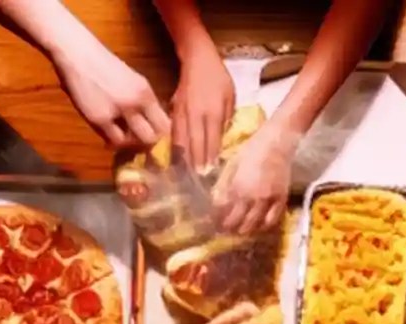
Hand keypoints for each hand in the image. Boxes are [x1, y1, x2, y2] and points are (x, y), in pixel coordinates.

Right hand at [51, 41, 170, 147]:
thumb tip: (152, 121)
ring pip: (131, 141)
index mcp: (146, 92)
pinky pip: (111, 139)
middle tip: (143, 144)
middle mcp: (135, 103)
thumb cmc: (104, 64)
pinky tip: (110, 134)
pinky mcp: (98, 119)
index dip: (164, 136)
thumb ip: (143, 100)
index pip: (164, 124)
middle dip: (148, 144)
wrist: (80, 54)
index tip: (160, 140)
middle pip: (151, 137)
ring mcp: (116, 112)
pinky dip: (113, 140)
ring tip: (125, 138)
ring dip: (129, 143)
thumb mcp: (132, 80)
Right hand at [171, 45, 234, 170]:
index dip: (210, 158)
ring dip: (184, 160)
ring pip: (182, 141)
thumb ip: (227, 119)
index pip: (211, 140)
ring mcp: (183, 114)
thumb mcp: (231, 97)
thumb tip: (223, 140)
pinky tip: (176, 159)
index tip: (210, 174)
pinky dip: (175, 148)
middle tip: (198, 182)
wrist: (197, 59)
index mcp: (213, 111)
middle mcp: (196, 115)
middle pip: (195, 144)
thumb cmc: (218, 77)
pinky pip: (174, 134)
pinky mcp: (174, 112)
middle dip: (196, 164)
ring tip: (186, 176)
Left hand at [212, 122, 298, 235]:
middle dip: (229, 228)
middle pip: (237, 222)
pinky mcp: (281, 199)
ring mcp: (267, 200)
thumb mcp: (231, 165)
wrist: (277, 142)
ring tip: (240, 230)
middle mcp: (251, 197)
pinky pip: (272, 220)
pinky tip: (258, 226)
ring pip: (253, 225)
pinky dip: (263, 226)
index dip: (216, 220)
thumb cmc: (251, 150)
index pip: (222, 212)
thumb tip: (214, 202)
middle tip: (225, 230)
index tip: (213, 224)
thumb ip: (223, 185)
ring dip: (244, 230)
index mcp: (236, 187)